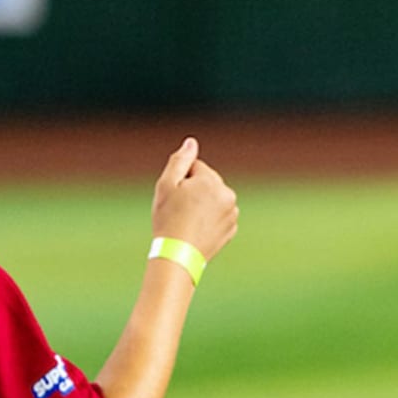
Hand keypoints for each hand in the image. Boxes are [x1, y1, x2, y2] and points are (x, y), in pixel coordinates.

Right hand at [150, 137, 238, 259]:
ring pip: (214, 200)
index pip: (195, 168)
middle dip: (194, 191)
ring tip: (188, 221)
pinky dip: (210, 220)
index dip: (181, 180)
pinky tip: (197, 230)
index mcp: (212, 181)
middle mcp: (227, 194)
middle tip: (179, 210)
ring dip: (203, 205)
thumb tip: (191, 142)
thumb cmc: (168, 219)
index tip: (174, 197)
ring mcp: (232, 213)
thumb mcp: (166, 185)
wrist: (178, 255)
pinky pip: (219, 216)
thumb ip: (180, 160)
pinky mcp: (232, 229)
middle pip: (207, 183)